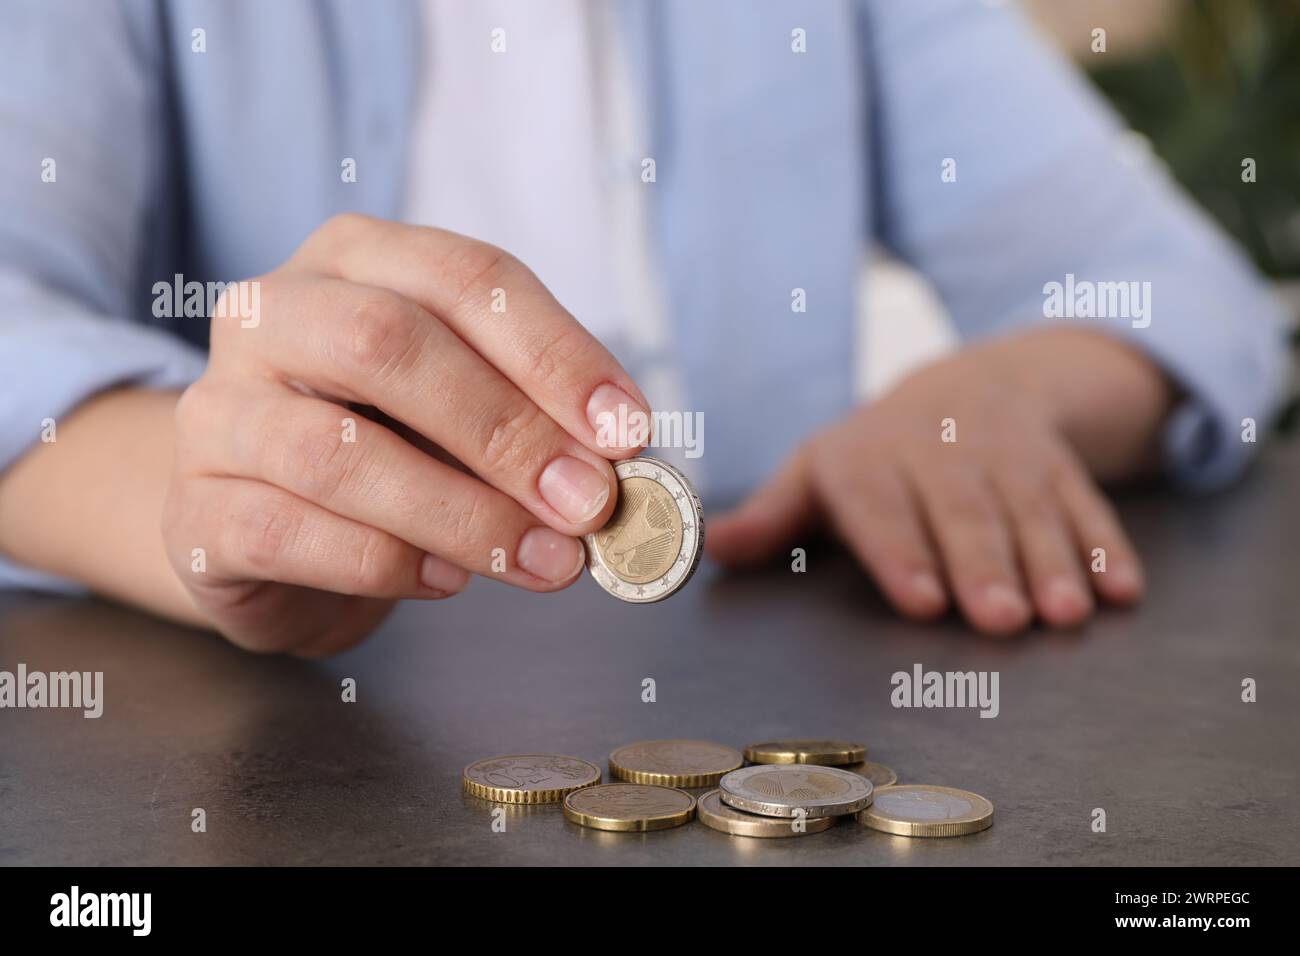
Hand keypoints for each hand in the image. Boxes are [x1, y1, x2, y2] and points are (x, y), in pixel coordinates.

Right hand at [163, 214, 648, 654]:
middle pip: (390, 345)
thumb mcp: (462, 410)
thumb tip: (617, 466)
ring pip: (337, 454)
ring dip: (464, 514)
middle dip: (508, 430)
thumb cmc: (386, 448)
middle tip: (590, 503)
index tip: (629, 430)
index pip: (466, 276)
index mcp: (353, 259)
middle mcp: (270, 314)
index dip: (556, 353)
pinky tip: (448, 580)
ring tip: (546, 560)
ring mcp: (219, 412)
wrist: (261, 522)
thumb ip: (531, 420)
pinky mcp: (197, 511)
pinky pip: (293, 535)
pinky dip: (389, 563)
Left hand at [707, 328, 1174, 634]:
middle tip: (1000, 620)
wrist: (969, 383)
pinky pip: (1085, 498)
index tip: (922, 600)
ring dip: (1051, 559)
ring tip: (1066, 613)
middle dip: (984, 564)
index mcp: (865, 457)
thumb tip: (712, 549)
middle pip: (962, 510)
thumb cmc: (875, 454)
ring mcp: (1004, 452)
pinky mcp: (1058, 461)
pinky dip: (1106, 541)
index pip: (880, 506)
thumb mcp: (818, 473)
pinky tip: (1123, 588)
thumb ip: (773, 517)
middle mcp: (936, 449)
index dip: (902, 552)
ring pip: (1029, 506)